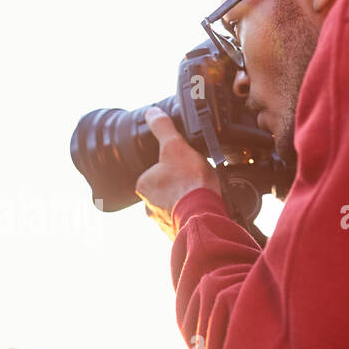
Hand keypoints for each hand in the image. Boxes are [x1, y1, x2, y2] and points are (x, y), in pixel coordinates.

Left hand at [135, 107, 220, 239]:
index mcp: (144, 186)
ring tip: (201, 195)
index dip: (172, 166)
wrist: (205, 216)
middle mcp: (148, 207)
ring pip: (175, 207)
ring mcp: (163, 223)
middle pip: (165, 189)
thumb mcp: (175, 146)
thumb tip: (152, 113)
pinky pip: (185, 221)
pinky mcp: (177, 235)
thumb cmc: (189, 182)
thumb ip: (163, 129)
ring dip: (186, 202)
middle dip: (179, 186)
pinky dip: (193, 215)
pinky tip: (204, 209)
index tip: (185, 166)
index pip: (155, 171)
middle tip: (196, 180)